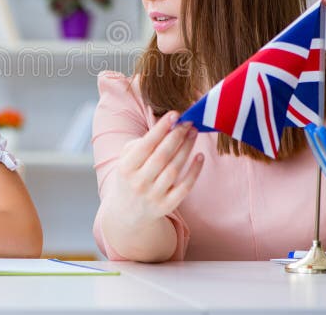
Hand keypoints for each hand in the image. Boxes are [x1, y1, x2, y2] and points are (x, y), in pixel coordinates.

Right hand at [106, 111, 202, 227]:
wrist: (128, 210)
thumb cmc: (131, 175)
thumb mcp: (126, 158)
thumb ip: (142, 142)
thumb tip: (167, 125)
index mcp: (125, 168)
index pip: (146, 145)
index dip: (161, 129)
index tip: (174, 114)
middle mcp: (138, 183)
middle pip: (162, 156)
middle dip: (177, 136)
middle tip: (188, 122)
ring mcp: (153, 196)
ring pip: (174, 169)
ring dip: (186, 149)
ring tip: (193, 133)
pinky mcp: (167, 206)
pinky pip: (185, 187)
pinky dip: (194, 171)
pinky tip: (200, 156)